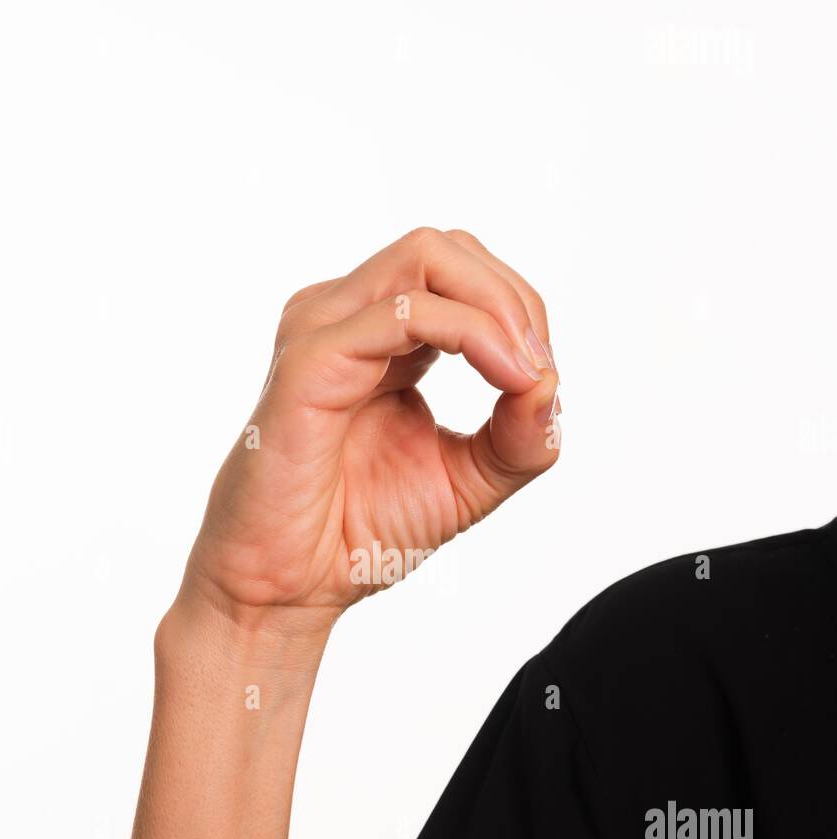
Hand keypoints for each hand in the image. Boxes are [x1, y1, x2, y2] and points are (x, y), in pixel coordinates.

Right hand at [181, 227, 559, 629]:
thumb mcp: (465, 481)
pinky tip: (502, 380)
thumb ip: (516, 436)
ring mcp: (322, 332)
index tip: (543, 385)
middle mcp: (344, 319)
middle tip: (538, 372)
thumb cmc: (357, 534)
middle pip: (447, 248)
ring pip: (426, 257)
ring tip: (524, 373)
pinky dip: (471, 335)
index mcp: (377, 338)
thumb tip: (551, 382)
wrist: (288, 590)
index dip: (518, 315)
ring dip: (497, 308)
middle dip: (513, 300)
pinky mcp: (308, 364)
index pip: (460, 276)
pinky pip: (402, 314)